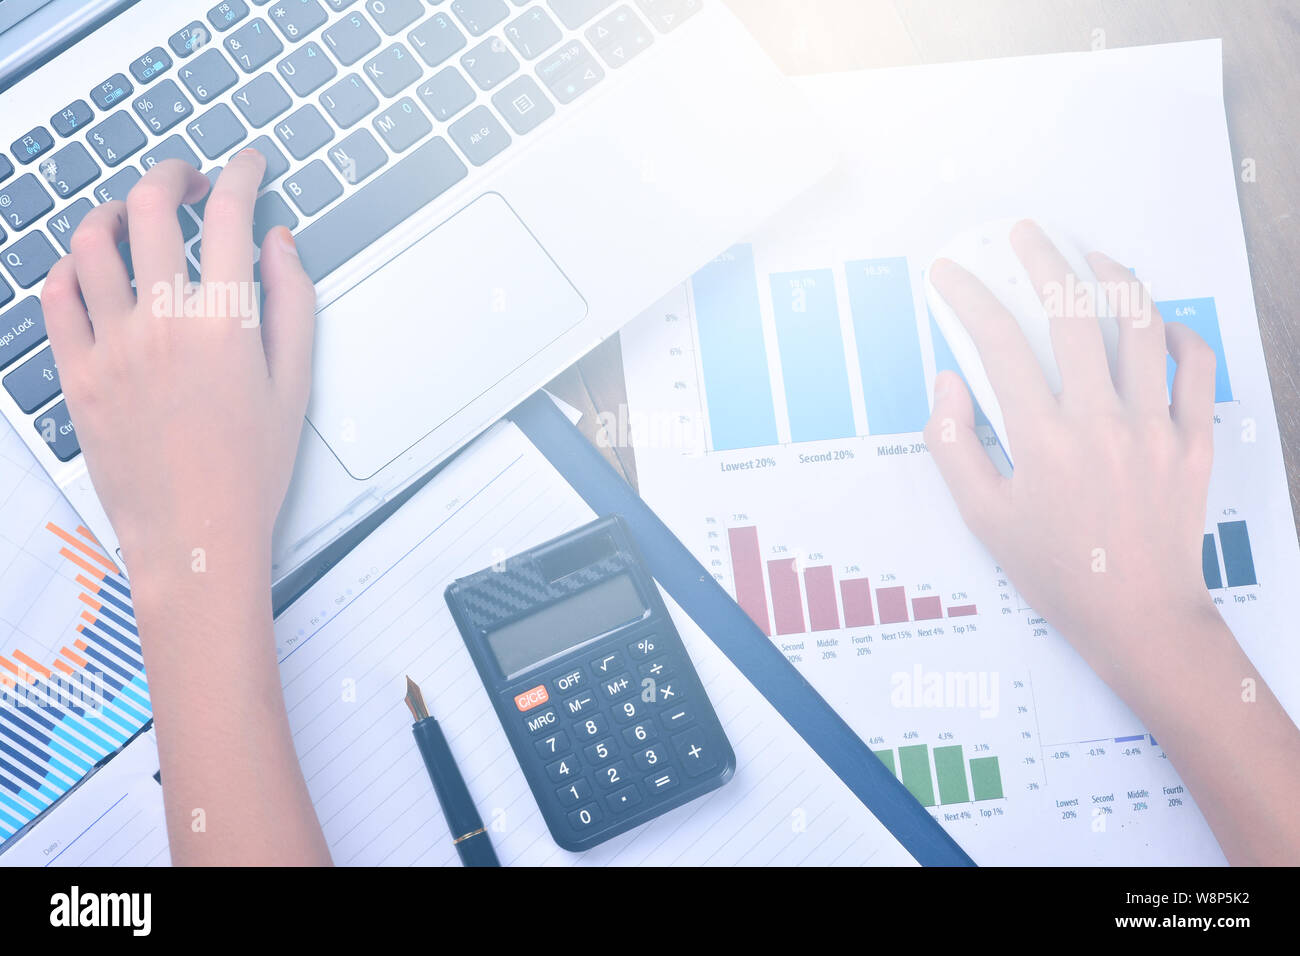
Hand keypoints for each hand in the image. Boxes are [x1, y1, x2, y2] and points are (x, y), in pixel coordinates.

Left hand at [40, 152, 314, 578]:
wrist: (196, 538)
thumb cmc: (250, 472)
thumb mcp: (295, 385)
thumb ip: (293, 304)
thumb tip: (280, 244)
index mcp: (225, 324)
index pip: (229, 217)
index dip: (241, 175)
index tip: (247, 165)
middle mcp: (162, 324)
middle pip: (152, 210)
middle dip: (172, 175)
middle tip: (187, 177)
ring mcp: (111, 347)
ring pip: (91, 244)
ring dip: (113, 212)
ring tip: (131, 214)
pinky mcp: (75, 376)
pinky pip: (55, 299)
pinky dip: (69, 269)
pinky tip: (88, 269)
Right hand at [923, 220, 1219, 693]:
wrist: (1138, 616)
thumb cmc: (1058, 572)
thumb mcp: (984, 518)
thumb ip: (954, 446)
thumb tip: (950, 384)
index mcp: (1042, 440)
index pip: (999, 345)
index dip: (969, 298)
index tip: (951, 273)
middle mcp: (1099, 421)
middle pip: (1071, 315)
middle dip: (1043, 262)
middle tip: (1026, 234)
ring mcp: (1153, 426)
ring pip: (1139, 326)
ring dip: (1113, 279)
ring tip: (1092, 255)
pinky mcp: (1192, 439)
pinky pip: (1195, 368)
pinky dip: (1178, 334)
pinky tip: (1156, 322)